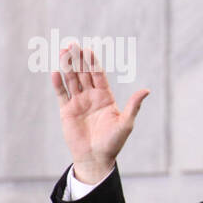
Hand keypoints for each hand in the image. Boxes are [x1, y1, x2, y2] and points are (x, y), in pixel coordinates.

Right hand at [50, 45, 148, 184]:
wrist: (96, 158)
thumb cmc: (113, 142)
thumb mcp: (126, 123)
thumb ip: (134, 106)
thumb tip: (146, 90)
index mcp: (105, 97)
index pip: (98, 75)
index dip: (93, 63)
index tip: (88, 50)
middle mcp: (91, 97)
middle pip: (83, 74)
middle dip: (78, 60)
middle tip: (73, 45)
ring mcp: (78, 102)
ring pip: (71, 80)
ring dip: (67, 67)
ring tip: (63, 52)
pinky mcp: (66, 111)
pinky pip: (61, 94)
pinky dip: (58, 83)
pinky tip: (55, 72)